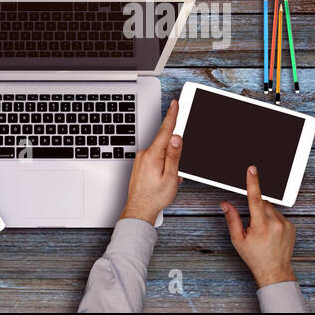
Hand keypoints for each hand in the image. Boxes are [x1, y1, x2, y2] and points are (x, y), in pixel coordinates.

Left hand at [119, 100, 181, 224]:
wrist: (139, 210)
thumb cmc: (154, 197)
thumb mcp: (170, 176)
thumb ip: (174, 155)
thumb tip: (176, 137)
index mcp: (153, 155)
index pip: (165, 130)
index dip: (172, 116)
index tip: (175, 103)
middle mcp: (144, 154)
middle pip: (163, 142)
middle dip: (174, 150)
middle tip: (176, 167)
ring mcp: (140, 160)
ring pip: (160, 152)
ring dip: (168, 161)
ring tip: (170, 178)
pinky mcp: (139, 165)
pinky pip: (155, 159)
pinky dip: (162, 165)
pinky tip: (164, 178)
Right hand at [221, 167, 296, 286]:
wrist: (274, 270)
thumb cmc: (255, 256)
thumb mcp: (238, 240)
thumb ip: (232, 219)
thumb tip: (225, 205)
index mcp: (260, 226)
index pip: (255, 198)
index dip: (253, 182)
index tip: (252, 170)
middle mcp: (275, 223)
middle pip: (263, 203)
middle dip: (257, 209)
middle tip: (254, 224)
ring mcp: (285, 224)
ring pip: (272, 209)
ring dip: (266, 214)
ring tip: (264, 231)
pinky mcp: (292, 226)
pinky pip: (280, 215)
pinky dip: (274, 220)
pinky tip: (272, 232)